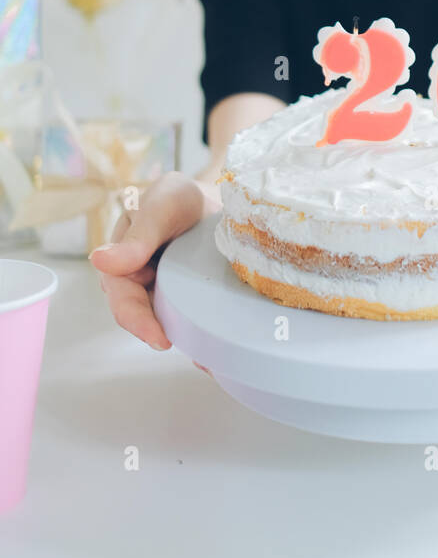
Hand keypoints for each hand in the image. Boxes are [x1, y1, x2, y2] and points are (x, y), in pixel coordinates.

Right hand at [89, 170, 212, 353]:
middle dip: (160, 335)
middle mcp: (140, 283)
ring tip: (206, 359)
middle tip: (185, 349)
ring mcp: (165, 294)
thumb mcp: (163, 205)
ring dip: (183, 341)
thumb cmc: (181, 199)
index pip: (123, 296)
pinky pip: (191, 322)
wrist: (216, 200)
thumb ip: (139, 233)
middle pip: (143, 317)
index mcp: (122, 261)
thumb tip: (99, 260)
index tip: (158, 338)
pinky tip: (217, 351)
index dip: (137, 319)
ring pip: (167, 324)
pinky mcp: (189, 301)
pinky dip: (202, 337)